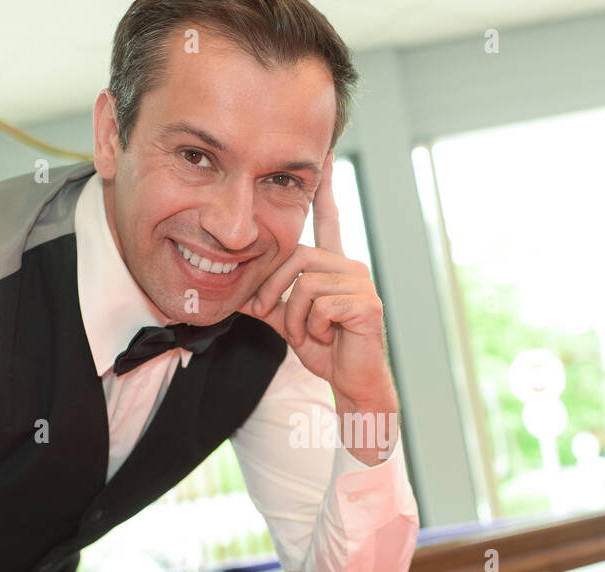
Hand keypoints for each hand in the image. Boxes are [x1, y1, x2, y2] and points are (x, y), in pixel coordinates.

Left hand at [238, 152, 396, 412]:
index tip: (326, 155)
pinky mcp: (367, 304)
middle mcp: (350, 266)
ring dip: (293, 317)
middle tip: (271, 314)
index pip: (329, 218)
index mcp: (334, 265)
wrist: (353, 382)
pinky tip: (325, 337)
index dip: (327, 188)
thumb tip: (237, 290)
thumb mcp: (288, 320)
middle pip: (296, 256)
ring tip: (305, 333)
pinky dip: (311, 327)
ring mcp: (361, 283)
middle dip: (274, 288)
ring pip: (304, 284)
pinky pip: (319, 305)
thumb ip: (268, 300)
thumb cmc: (326, 350)